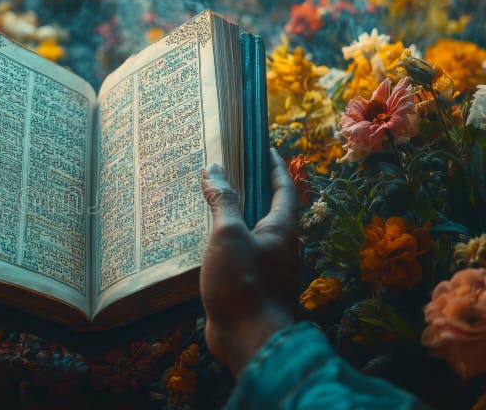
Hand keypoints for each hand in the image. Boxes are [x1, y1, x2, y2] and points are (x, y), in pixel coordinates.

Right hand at [199, 148, 299, 375]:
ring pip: (254, 236)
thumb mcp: (228, 234)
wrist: (250, 341)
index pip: (284, 189)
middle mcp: (280, 248)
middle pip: (271, 211)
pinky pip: (241, 259)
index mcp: (282, 230)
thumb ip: (222, 202)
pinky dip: (227, 245)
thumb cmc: (243, 283)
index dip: (275, 167)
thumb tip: (214, 168)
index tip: (266, 148)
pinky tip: (206, 246)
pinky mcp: (251, 290)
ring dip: (238, 219)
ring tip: (213, 205)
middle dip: (254, 191)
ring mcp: (268, 271)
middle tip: (232, 173)